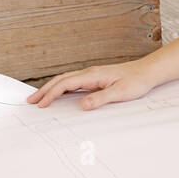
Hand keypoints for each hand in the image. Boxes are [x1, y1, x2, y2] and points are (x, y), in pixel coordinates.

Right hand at [26, 58, 157, 109]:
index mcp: (92, 75)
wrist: (147, 72)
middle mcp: (89, 73)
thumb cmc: (136, 81)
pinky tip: (59, 95)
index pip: (66, 84)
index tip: (41, 104)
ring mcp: (92, 75)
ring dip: (51, 88)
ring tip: (40, 98)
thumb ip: (101, 99)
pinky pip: (73, 83)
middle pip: (61, 80)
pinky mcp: (96, 79)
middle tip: (31, 101)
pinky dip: (61, 88)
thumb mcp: (120, 93)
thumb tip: (83, 105)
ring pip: (66, 80)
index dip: (51, 94)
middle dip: (45, 90)